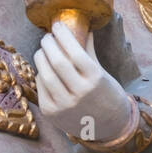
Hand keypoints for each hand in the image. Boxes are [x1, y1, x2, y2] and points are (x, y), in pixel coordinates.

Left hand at [34, 19, 135, 140]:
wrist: (110, 127)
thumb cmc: (108, 95)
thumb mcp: (102, 73)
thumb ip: (89, 51)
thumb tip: (82, 27)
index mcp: (96, 79)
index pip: (74, 51)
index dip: (63, 35)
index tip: (57, 26)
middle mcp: (80, 93)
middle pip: (57, 61)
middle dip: (48, 44)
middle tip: (47, 37)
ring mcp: (64, 105)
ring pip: (45, 74)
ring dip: (40, 57)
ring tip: (43, 50)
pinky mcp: (52, 113)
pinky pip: (41, 87)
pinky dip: (41, 74)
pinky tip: (45, 68)